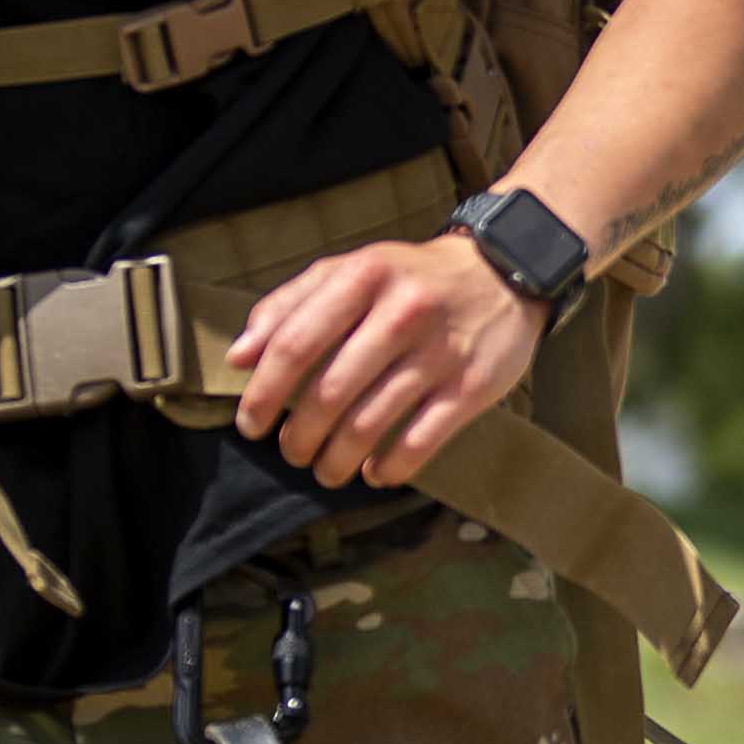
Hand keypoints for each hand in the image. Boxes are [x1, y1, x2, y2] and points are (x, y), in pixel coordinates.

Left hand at [227, 234, 541, 486]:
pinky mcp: (472, 387)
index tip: (249, 424)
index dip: (264, 393)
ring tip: (326, 471)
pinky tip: (375, 472)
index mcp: (362, 278)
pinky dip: (389, 468)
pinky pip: (419, 443)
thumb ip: (289, 305)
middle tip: (291, 453)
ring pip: (370, 426)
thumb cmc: (410, 278)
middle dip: (299, 437)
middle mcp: (402, 312)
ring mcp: (440, 352)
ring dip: (336, 461)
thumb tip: (240, 357)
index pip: (295, 344)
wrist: (504, 272)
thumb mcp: (350, 271)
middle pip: (329, 394)